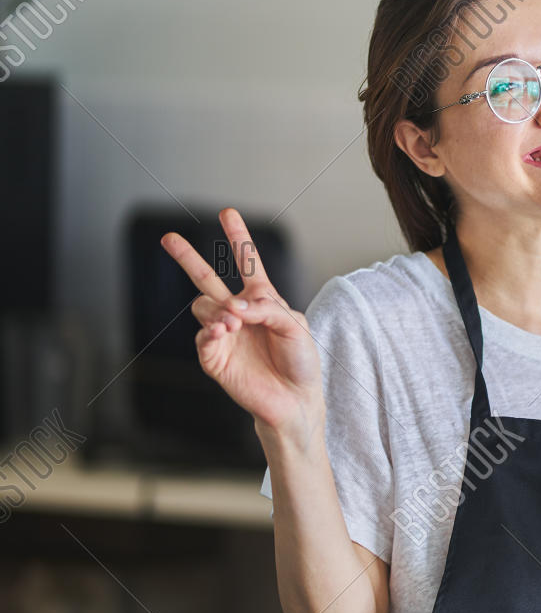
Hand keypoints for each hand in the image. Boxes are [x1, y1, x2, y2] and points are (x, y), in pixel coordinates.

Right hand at [161, 208, 323, 444]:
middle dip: (188, 258)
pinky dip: (211, 330)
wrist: (295, 399)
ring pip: (203, 306)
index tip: (227, 213)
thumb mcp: (295, 327)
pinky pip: (203, 336)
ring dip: (217, 309)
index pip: (247, 264)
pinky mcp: (214, 356)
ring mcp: (223, 333)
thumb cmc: (300, 361)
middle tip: (169, 238)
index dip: (238, 238)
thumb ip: (268, 309)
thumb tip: (234, 306)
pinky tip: (224, 331)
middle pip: (207, 278)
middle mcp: (238, 313)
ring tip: (234, 322)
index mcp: (262, 300)